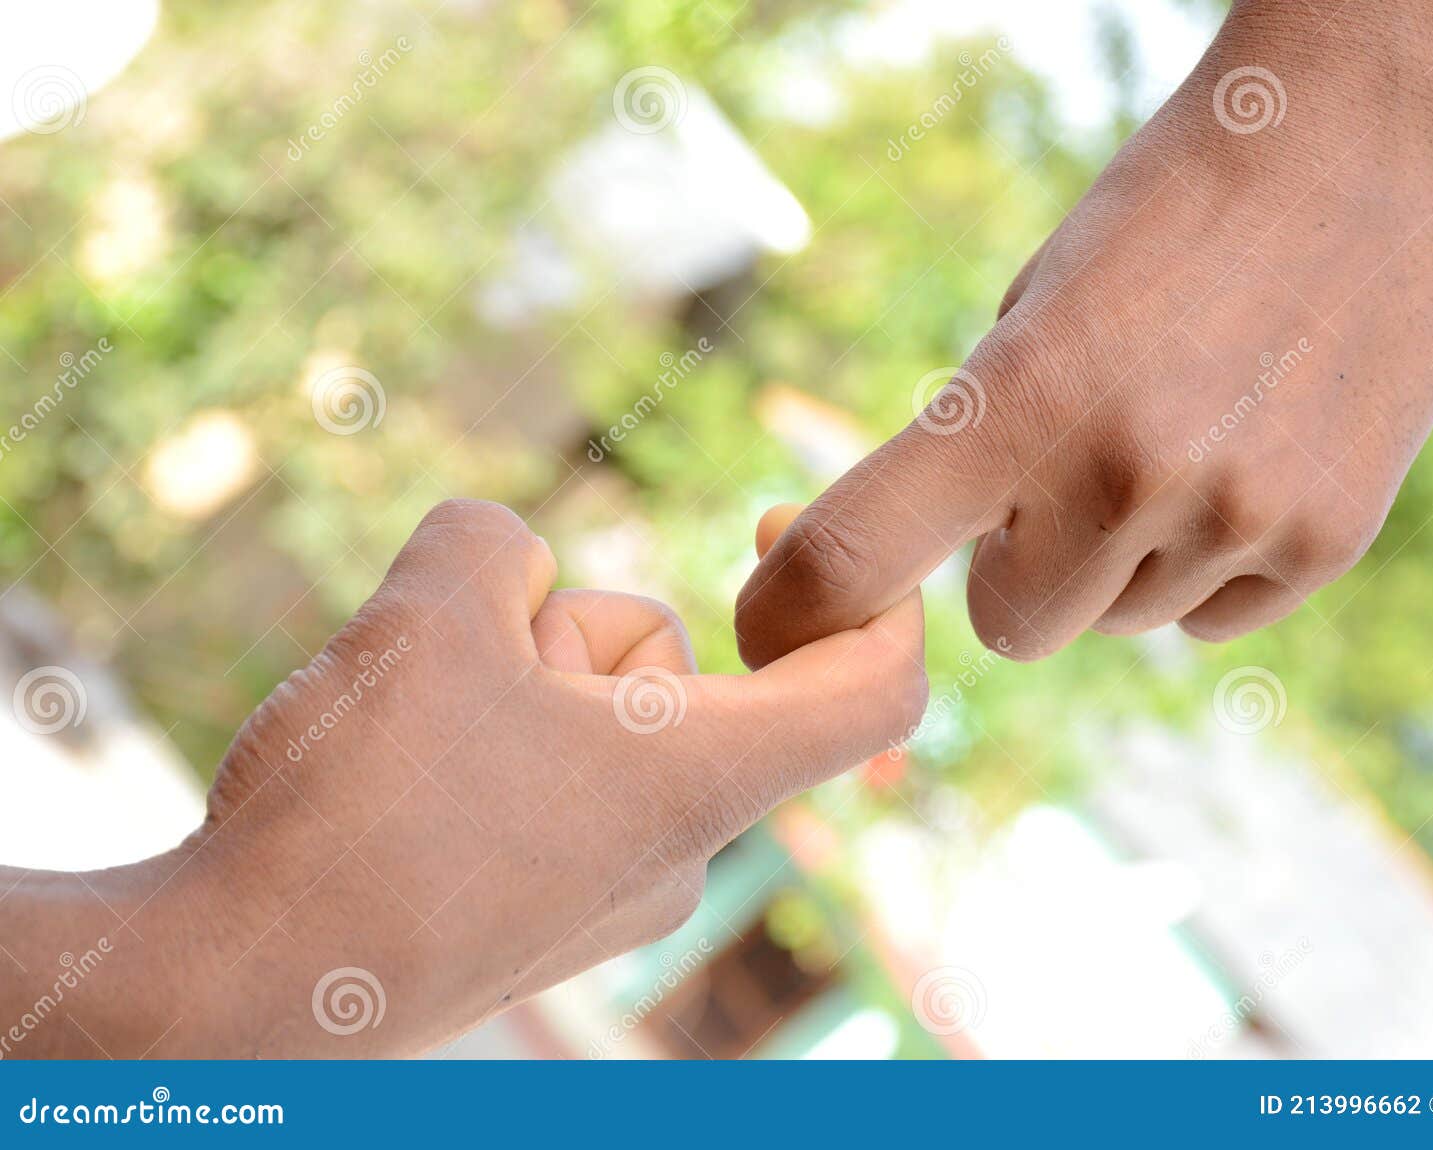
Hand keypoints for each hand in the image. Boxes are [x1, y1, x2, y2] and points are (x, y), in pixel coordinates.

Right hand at [8, 500, 923, 1057]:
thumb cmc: (355, 810)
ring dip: (509, 685)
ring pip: (592, 719)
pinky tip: (400, 773)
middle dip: (561, 629)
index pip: (873, 691)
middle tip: (462, 665)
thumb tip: (510, 557)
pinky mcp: (538, 914)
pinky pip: (545, 779)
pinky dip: (487, 745)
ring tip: (410, 733)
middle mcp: (675, 851)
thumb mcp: (426, 615)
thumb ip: (493, 542)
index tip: (775, 526)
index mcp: (698, 782)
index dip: (873, 596)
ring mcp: (605, 893)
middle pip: (666, 668)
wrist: (236, 989)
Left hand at [736, 0, 1432, 664]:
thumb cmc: (1166, 211)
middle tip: (1060, 481)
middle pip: (1011, 628)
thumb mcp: (1034, 307)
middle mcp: (1124, 472)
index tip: (771, 632)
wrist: (1360, 131)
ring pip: (1120, 621)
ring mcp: (1235, 514)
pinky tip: (1244, 460)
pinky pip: (1210, 620)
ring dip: (1121, 562)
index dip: (791, 613)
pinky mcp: (1327, 539)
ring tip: (1180, 435)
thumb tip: (935, 568)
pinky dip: (1205, 567)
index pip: (857, 552)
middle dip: (1018, 574)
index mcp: (1019, 394)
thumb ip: (978, 444)